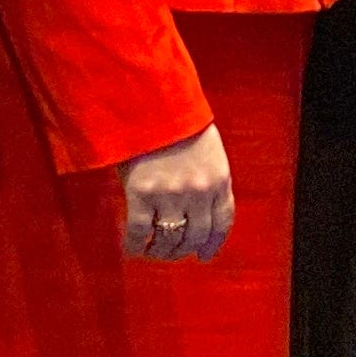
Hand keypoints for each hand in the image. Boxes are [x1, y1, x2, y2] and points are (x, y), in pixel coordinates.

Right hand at [123, 124, 232, 261]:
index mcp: (219, 178)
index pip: (222, 222)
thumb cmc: (177, 122)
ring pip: (169, 239)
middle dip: (185, 249)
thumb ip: (209, 178)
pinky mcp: (141, 194)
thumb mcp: (208, 149)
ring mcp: (170, 194)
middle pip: (196, 235)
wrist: (149, 101)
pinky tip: (133, 249)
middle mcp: (198, 191)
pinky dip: (136, 246)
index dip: (213, 243)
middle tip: (174, 253)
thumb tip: (200, 210)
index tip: (204, 255)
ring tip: (154, 252)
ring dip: (162, 251)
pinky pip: (139, 232)